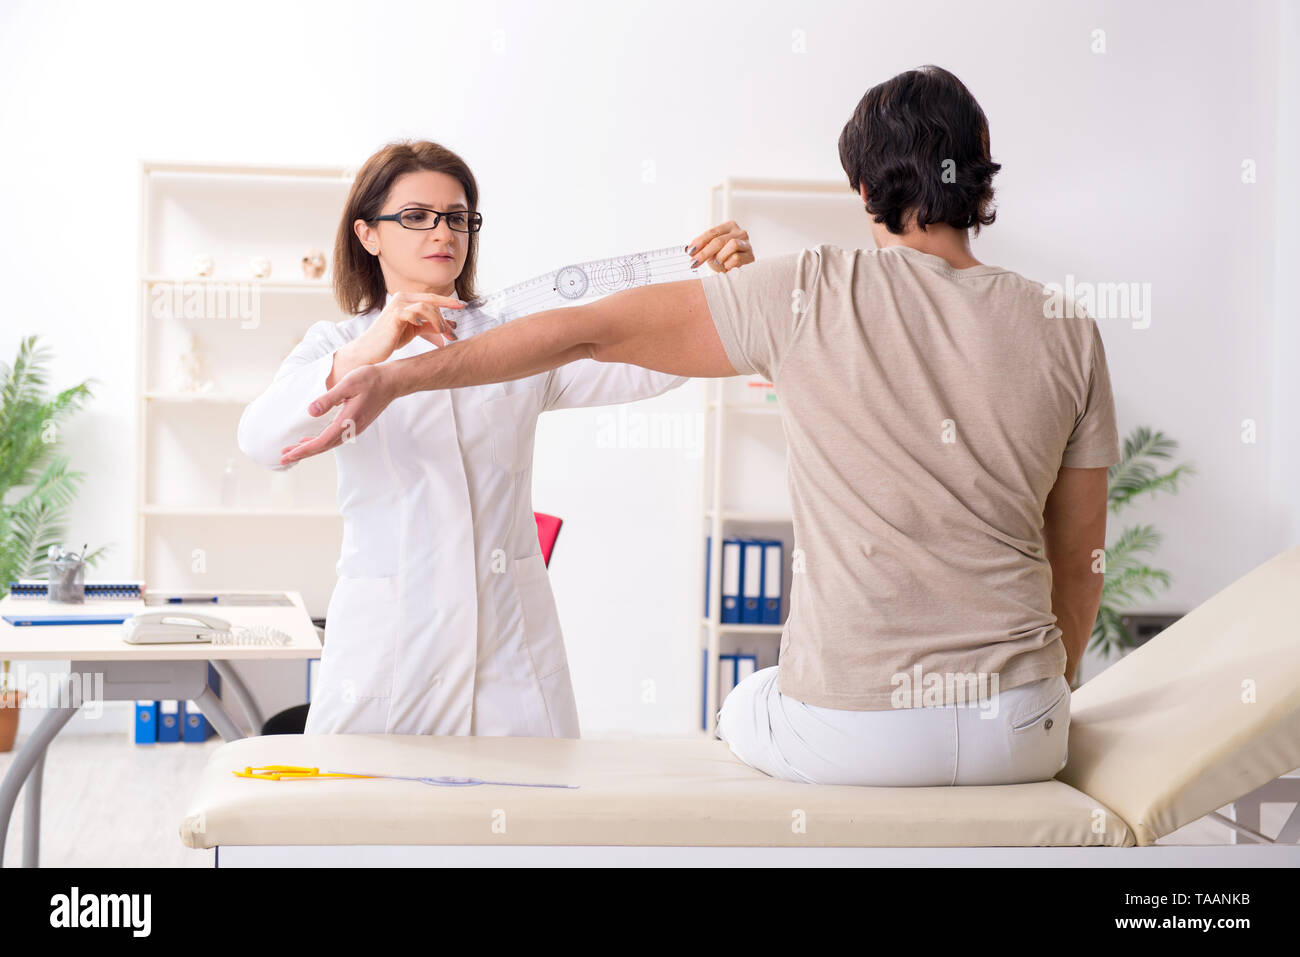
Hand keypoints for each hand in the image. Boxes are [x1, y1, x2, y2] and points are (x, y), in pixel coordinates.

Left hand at [279, 363, 398, 464]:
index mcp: (348, 421)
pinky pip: (334, 438)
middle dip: (302, 452)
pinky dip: (320, 441)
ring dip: (310, 447)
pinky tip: (311, 439)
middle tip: (283, 457)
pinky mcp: (354, 424)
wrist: (392, 382)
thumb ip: (329, 398)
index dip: (303, 450)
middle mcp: (351, 429)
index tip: (288, 455)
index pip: (322, 442)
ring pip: (328, 443)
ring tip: (292, 450)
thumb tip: (311, 411)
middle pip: (323, 446)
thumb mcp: (348, 384)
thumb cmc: (370, 380)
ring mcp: (354, 428)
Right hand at [359, 290, 464, 361]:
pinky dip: (422, 320)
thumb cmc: (391, 339)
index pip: (432, 298)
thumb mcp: (415, 330)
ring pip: (426, 306)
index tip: (463, 305)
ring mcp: (397, 305)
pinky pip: (414, 312)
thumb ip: (431, 326)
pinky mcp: (394, 315)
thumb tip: (452, 325)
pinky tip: (422, 327)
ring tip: (441, 333)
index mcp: (407, 299)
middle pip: (432, 302)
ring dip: (437, 320)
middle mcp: (402, 298)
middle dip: (444, 318)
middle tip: (452, 334)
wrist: (371, 349)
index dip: (449, 301)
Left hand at [685, 220, 753, 271]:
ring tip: (718, 264)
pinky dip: (728, 265)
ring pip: (732, 245)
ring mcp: (747, 243)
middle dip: (705, 253)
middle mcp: (740, 232)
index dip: (700, 241)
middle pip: (719, 240)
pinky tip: (727, 268)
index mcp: (729, 227)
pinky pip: (737, 258)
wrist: (739, 272)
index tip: (690, 251)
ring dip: (720, 257)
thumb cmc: (724, 259)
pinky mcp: (751, 256)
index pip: (712, 232)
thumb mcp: (712, 251)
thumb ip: (702, 247)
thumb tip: (688, 249)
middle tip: (694, 263)